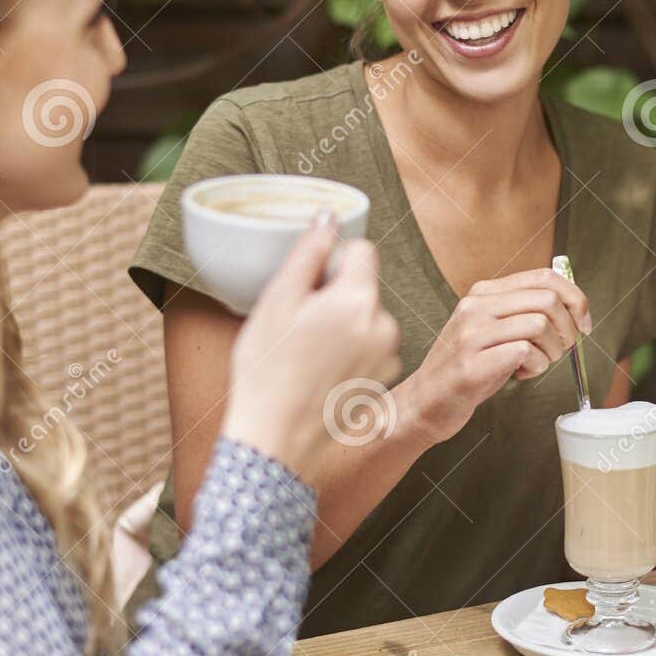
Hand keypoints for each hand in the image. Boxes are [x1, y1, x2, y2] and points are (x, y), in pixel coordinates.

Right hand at [222, 215, 401, 478]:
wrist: (276, 438)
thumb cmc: (268, 370)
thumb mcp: (277, 300)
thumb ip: (308, 251)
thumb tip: (328, 217)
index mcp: (359, 299)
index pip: (363, 250)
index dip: (332, 260)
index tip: (308, 284)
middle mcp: (384, 325)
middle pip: (363, 287)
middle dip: (335, 296)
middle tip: (298, 325)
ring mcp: (387, 356)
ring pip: (366, 319)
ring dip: (343, 325)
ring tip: (306, 354)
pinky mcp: (382, 380)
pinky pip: (369, 349)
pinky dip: (350, 353)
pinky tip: (319, 373)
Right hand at [402, 269, 592, 442]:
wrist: (428, 400)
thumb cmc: (470, 366)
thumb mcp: (493, 328)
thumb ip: (523, 311)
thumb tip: (573, 304)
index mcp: (483, 293)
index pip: (544, 276)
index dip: (575, 297)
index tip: (583, 323)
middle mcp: (476, 306)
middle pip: (547, 300)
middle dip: (568, 328)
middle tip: (563, 349)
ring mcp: (472, 333)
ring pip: (540, 325)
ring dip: (553, 351)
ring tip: (538, 364)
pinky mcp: (473, 362)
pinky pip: (526, 352)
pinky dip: (536, 367)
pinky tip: (522, 374)